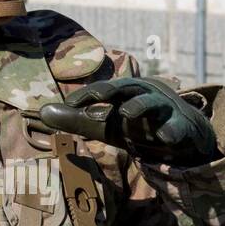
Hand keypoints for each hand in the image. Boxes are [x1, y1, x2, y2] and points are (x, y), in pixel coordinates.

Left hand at [39, 77, 218, 163]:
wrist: (181, 138)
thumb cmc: (138, 126)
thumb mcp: (106, 124)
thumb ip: (76, 119)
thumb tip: (41, 113)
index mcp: (128, 92)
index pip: (105, 89)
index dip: (88, 95)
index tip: (70, 104)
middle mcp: (147, 95)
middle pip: (129, 87)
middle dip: (113, 90)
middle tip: (96, 95)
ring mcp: (167, 110)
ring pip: (154, 104)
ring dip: (140, 106)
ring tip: (127, 114)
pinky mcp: (183, 128)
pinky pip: (178, 128)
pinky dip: (172, 131)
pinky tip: (165, 137)